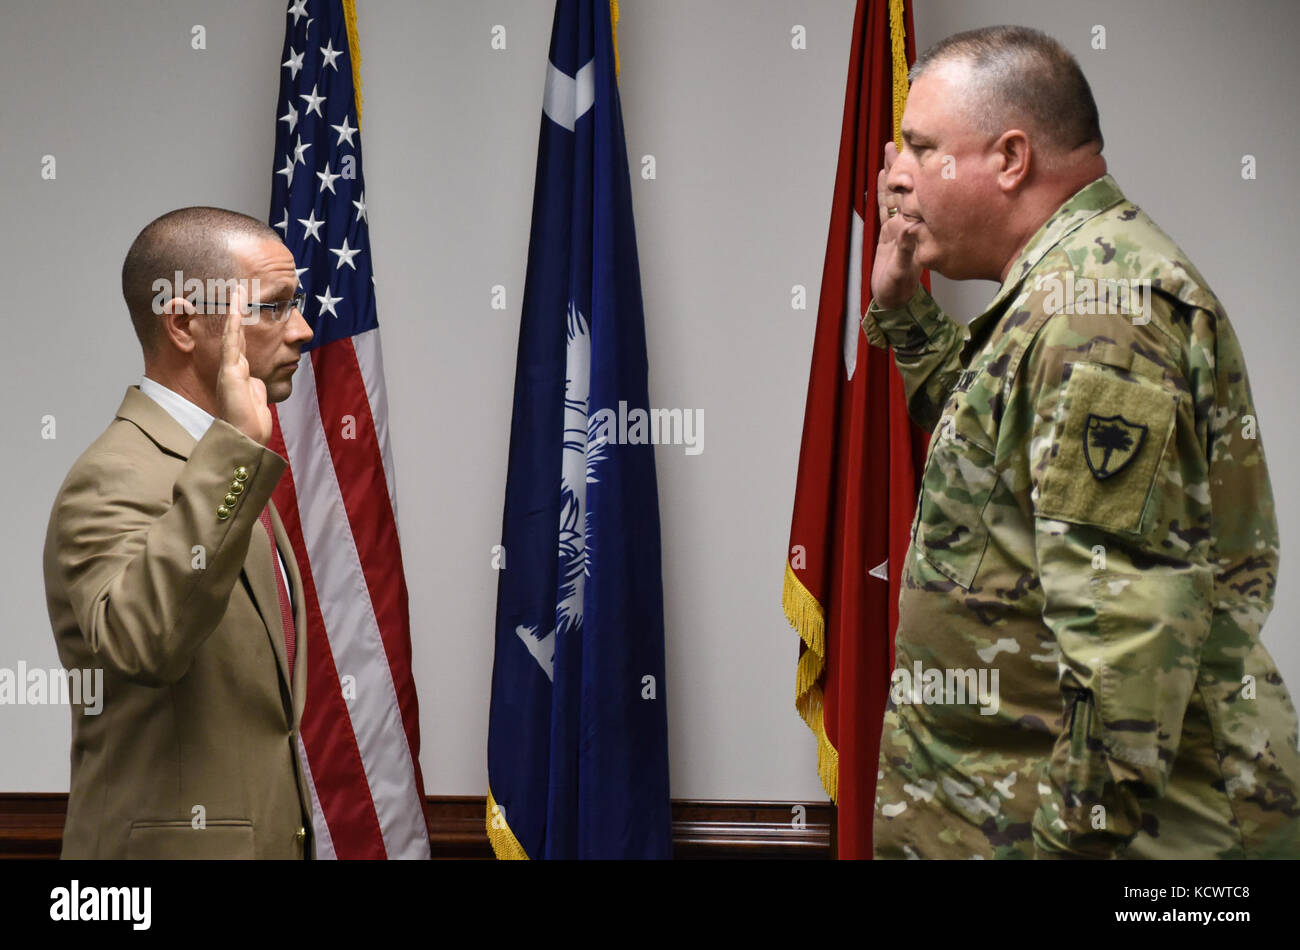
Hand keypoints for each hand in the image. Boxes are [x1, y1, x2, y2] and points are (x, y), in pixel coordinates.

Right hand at [215, 284, 272, 445]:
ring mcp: (230, 368)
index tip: (243, 304)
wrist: (246, 437)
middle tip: (237, 288)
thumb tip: (260, 379)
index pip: (240, 342)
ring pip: (231, 334)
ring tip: (238, 291)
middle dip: (236, 311)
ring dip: (235, 312)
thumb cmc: (252, 422)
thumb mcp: (258, 396)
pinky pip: (232, 343)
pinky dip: (234, 324)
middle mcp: (232, 367)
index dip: (241, 323)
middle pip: (234, 333)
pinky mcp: (230, 372)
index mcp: (240, 373)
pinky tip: (237, 309)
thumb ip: (257, 384)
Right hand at [869, 141, 923, 309]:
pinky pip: (885, 206)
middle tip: (901, 141)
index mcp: (913, 230)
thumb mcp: (901, 270)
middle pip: (905, 188)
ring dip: (892, 172)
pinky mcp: (888, 231)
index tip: (914, 154)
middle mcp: (907, 223)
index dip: (913, 176)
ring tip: (890, 149)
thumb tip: (910, 227)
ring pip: (894, 193)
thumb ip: (906, 249)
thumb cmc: (898, 290)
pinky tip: (882, 175)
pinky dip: (883, 190)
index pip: (914, 197)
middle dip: (902, 165)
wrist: (893, 301)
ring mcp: (898, 226)